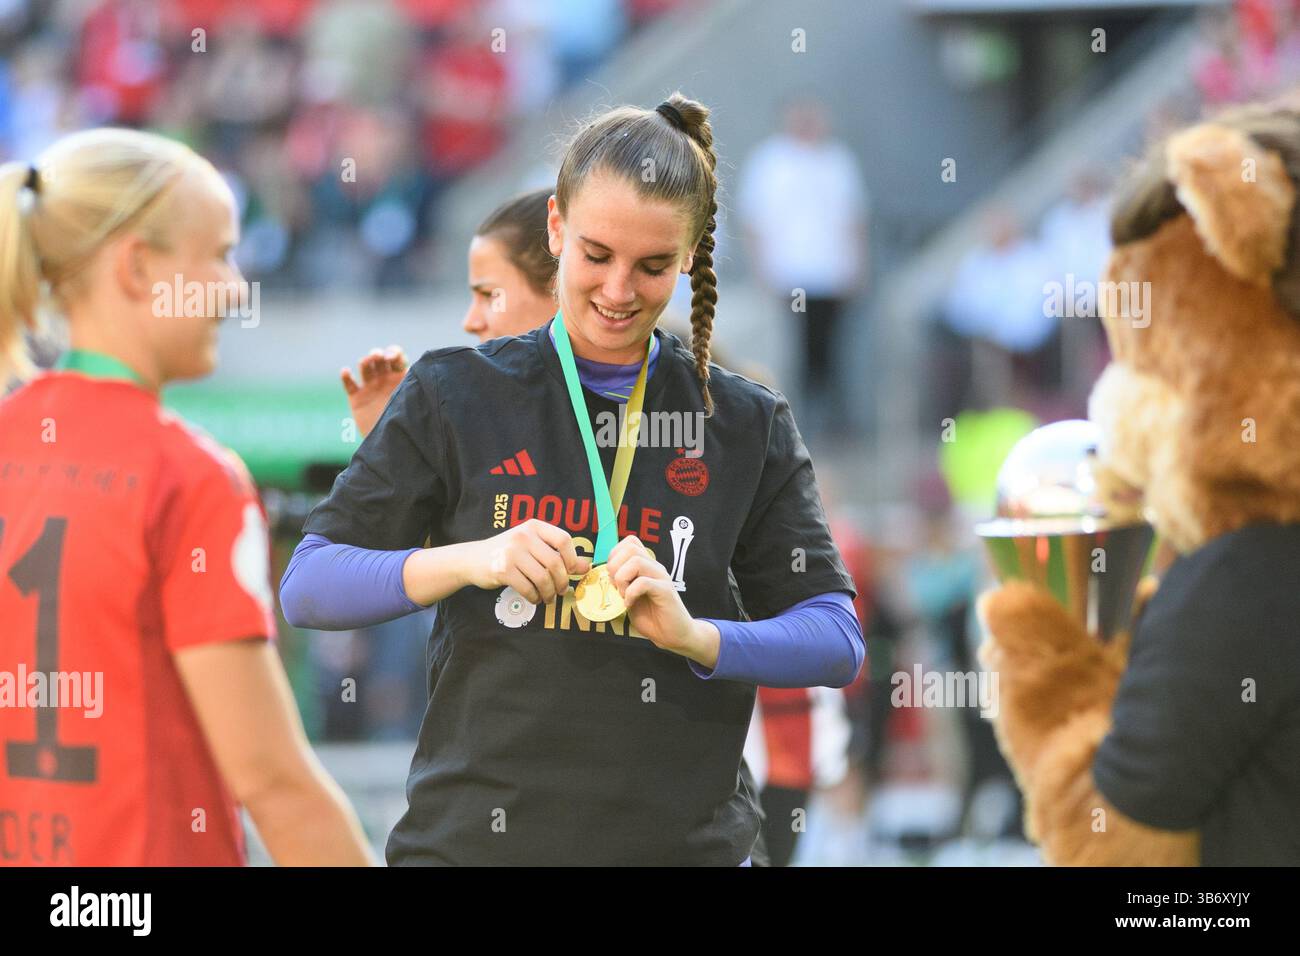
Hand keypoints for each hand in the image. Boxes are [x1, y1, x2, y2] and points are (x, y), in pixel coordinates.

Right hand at [341, 345, 407, 437]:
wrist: (393, 445)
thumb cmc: (408, 425)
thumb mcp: (413, 404)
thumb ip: (414, 389)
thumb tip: (423, 374)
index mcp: (401, 378)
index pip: (397, 358)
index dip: (393, 353)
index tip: (392, 357)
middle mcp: (385, 379)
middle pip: (379, 359)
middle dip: (378, 354)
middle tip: (379, 356)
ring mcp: (370, 388)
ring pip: (365, 368)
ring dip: (365, 362)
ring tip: (366, 361)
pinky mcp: (357, 398)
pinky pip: (349, 384)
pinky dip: (346, 377)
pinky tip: (346, 371)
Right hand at [460, 519, 590, 604]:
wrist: (473, 559)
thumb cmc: (508, 553)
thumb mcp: (533, 547)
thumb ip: (558, 554)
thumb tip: (585, 566)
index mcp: (534, 526)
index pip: (563, 539)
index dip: (572, 558)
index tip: (571, 570)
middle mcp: (523, 536)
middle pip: (555, 563)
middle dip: (562, 582)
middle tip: (561, 591)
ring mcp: (511, 552)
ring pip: (543, 578)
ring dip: (549, 593)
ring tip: (548, 597)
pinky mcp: (502, 569)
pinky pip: (528, 588)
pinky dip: (534, 597)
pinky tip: (534, 598)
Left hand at [607, 535, 717, 664]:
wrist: (674, 634)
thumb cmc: (652, 617)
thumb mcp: (629, 597)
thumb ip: (620, 584)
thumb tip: (603, 576)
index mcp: (646, 566)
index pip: (630, 542)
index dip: (614, 556)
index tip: (612, 577)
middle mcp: (654, 567)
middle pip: (631, 548)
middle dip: (615, 566)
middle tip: (616, 586)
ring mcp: (661, 577)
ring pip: (636, 561)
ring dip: (622, 579)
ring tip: (623, 595)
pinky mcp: (665, 590)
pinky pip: (643, 582)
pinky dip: (630, 593)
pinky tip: (630, 604)